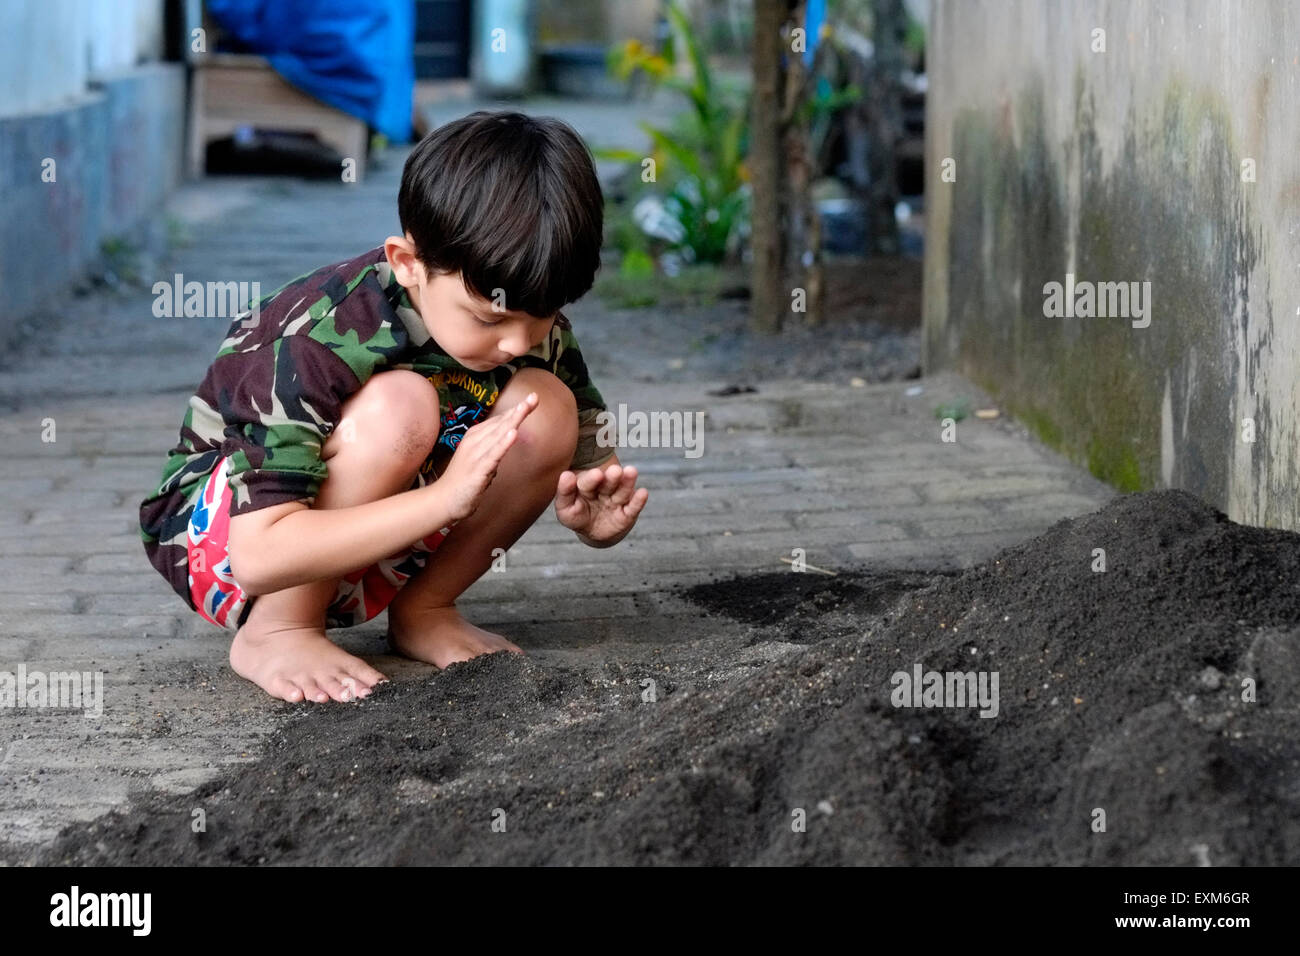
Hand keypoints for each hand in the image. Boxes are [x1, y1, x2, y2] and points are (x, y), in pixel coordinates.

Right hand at [438, 392, 537, 520]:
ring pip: (498, 434)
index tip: (532, 398)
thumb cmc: (462, 480)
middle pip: (501, 423)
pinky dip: (503, 443)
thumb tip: (508, 439)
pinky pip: (493, 455)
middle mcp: (474, 442)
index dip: (516, 410)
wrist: (443, 501)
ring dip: (513, 420)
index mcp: (475, 437)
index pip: (499, 421)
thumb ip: (494, 448)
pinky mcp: (477, 470)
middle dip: (519, 410)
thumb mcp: (480, 459)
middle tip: (535, 396)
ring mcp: (475, 455)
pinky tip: (513, 433)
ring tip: (526, 406)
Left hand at [554, 462, 648, 545]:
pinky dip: (638, 501)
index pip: (588, 482)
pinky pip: (633, 507)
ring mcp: (617, 501)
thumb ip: (564, 493)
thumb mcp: (566, 509)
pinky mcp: (627, 514)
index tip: (596, 474)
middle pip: (608, 483)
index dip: (592, 479)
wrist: (593, 531)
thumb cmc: (577, 516)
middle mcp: (604, 490)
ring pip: (622, 492)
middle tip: (615, 471)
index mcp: (587, 486)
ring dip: (627, 482)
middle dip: (612, 478)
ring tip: (631, 472)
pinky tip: (642, 493)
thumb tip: (566, 475)